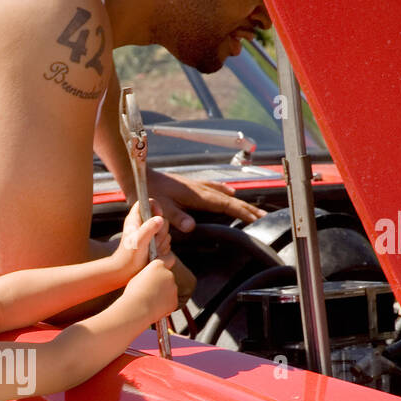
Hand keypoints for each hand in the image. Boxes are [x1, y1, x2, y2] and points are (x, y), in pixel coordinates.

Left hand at [114, 200, 173, 279]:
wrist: (127, 272)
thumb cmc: (129, 256)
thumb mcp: (138, 241)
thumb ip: (148, 228)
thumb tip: (160, 219)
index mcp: (136, 219)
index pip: (148, 202)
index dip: (155, 205)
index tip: (159, 214)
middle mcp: (144, 224)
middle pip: (161, 218)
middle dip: (161, 231)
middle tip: (153, 242)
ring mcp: (150, 234)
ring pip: (165, 231)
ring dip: (161, 242)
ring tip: (152, 250)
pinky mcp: (155, 243)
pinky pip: (167, 242)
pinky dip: (163, 248)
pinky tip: (155, 254)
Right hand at [125, 257, 178, 327]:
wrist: (136, 309)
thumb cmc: (133, 293)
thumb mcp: (137, 278)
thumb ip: (148, 275)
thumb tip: (152, 277)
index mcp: (158, 265)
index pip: (164, 262)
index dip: (160, 269)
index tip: (155, 274)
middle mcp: (169, 274)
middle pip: (167, 277)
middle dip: (162, 283)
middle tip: (150, 291)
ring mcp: (174, 287)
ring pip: (169, 290)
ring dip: (163, 294)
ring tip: (150, 301)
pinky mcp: (175, 300)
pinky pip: (170, 302)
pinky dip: (164, 305)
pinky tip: (154, 307)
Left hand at [145, 167, 265, 231]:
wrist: (138, 173)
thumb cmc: (147, 192)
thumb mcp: (159, 207)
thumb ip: (175, 217)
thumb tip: (191, 227)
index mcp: (196, 196)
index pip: (225, 205)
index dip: (241, 212)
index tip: (256, 219)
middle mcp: (199, 189)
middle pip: (229, 200)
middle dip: (246, 208)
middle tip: (263, 216)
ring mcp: (196, 186)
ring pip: (223, 194)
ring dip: (238, 201)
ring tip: (251, 208)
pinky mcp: (190, 185)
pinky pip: (214, 188)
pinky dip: (225, 192)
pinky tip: (228, 192)